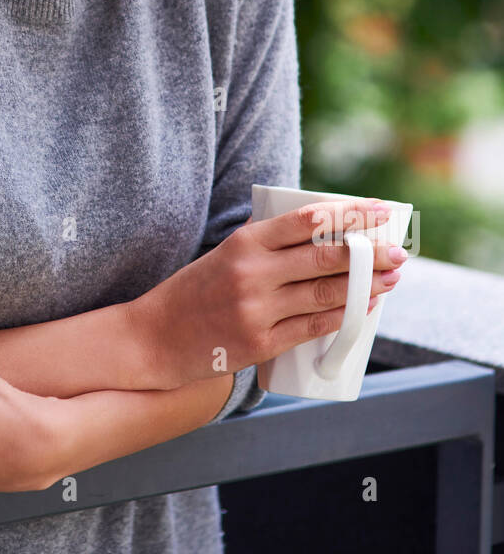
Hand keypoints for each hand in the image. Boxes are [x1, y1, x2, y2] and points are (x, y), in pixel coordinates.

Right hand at [133, 199, 406, 388]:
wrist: (155, 337)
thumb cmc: (194, 291)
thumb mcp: (224, 253)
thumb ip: (265, 241)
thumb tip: (320, 229)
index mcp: (245, 242)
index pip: (308, 220)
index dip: (351, 214)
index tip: (381, 210)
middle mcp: (253, 273)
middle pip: (326, 257)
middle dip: (370, 252)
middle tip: (400, 250)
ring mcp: (257, 310)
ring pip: (327, 294)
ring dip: (367, 286)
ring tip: (392, 277)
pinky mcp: (260, 344)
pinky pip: (314, 327)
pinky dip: (345, 315)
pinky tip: (365, 307)